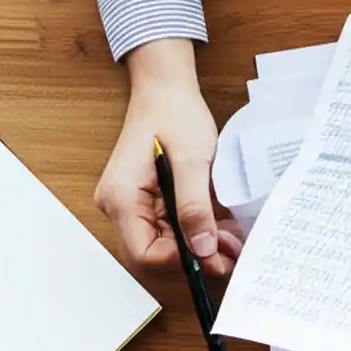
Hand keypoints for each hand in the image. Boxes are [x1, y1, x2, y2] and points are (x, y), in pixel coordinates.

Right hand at [94, 38, 242, 276]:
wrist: (167, 89)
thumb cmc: (175, 115)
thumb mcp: (192, 162)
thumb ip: (195, 207)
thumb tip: (201, 250)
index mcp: (120, 197)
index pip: (143, 253)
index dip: (179, 262)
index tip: (214, 254)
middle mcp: (119, 206)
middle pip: (153, 254)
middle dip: (193, 258)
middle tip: (231, 252)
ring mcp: (132, 205)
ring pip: (165, 245)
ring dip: (198, 247)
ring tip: (231, 239)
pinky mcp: (148, 202)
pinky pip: (171, 229)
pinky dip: (196, 231)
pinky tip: (220, 227)